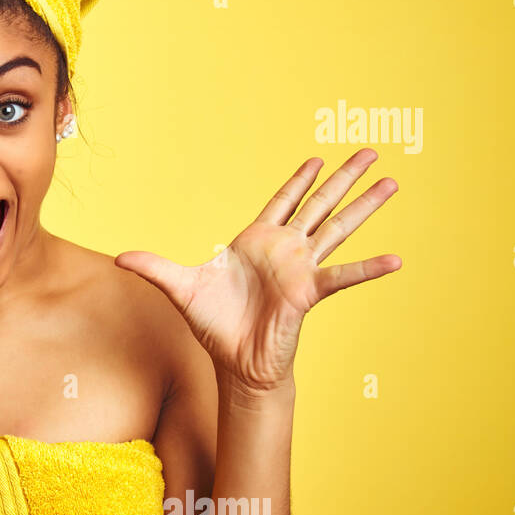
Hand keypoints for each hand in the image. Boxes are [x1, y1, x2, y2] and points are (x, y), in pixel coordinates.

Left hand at [115, 148, 400, 391]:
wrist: (234, 362)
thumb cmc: (213, 325)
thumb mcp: (179, 289)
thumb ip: (153, 268)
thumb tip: (119, 257)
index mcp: (256, 242)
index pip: (282, 202)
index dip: (299, 180)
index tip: (318, 158)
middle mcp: (284, 250)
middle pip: (319, 205)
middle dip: (343, 178)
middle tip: (371, 151)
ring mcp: (300, 269)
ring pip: (337, 228)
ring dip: (365, 206)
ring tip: (393, 183)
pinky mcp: (308, 292)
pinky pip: (342, 276)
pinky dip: (368, 268)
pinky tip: (395, 259)